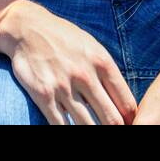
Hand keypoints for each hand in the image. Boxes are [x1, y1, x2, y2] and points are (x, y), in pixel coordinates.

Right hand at [0, 0, 137, 124]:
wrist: (27, 27)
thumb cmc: (63, 38)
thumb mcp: (91, 47)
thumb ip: (107, 73)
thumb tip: (122, 102)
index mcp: (101, 62)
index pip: (126, 103)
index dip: (132, 121)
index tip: (130, 126)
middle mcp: (85, 75)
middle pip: (111, 118)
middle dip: (116, 129)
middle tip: (116, 132)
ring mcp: (63, 87)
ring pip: (87, 126)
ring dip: (94, 133)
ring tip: (96, 133)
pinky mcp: (43, 95)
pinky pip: (60, 125)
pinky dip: (68, 132)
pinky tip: (72, 131)